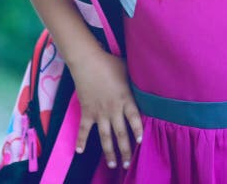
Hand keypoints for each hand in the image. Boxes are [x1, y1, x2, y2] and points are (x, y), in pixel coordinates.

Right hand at [69, 50, 142, 169]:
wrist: (87, 61)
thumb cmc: (109, 63)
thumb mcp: (128, 71)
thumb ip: (136, 81)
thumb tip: (148, 80)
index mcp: (126, 99)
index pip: (135, 119)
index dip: (138, 131)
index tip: (141, 142)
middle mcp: (113, 110)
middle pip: (121, 134)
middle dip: (126, 151)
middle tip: (128, 164)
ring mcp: (99, 113)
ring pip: (105, 137)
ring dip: (109, 152)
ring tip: (112, 165)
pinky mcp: (87, 111)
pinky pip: (83, 130)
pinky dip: (80, 141)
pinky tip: (79, 152)